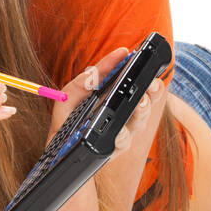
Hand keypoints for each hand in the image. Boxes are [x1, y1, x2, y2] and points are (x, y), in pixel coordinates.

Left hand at [50, 47, 166, 152]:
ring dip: (142, 112)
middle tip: (151, 83)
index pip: (123, 79)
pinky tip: (120, 133)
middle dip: (150, 90)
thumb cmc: (65, 127)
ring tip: (141, 103)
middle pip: (142, 100)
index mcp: (111, 99)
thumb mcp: (66, 103)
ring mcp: (119, 132)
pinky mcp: (113, 150)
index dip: (124, 65)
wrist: (59, 158)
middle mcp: (120, 115)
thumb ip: (78, 87)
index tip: (125, 53)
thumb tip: (92, 73)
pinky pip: (122, 143)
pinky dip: (122, 137)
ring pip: (138, 121)